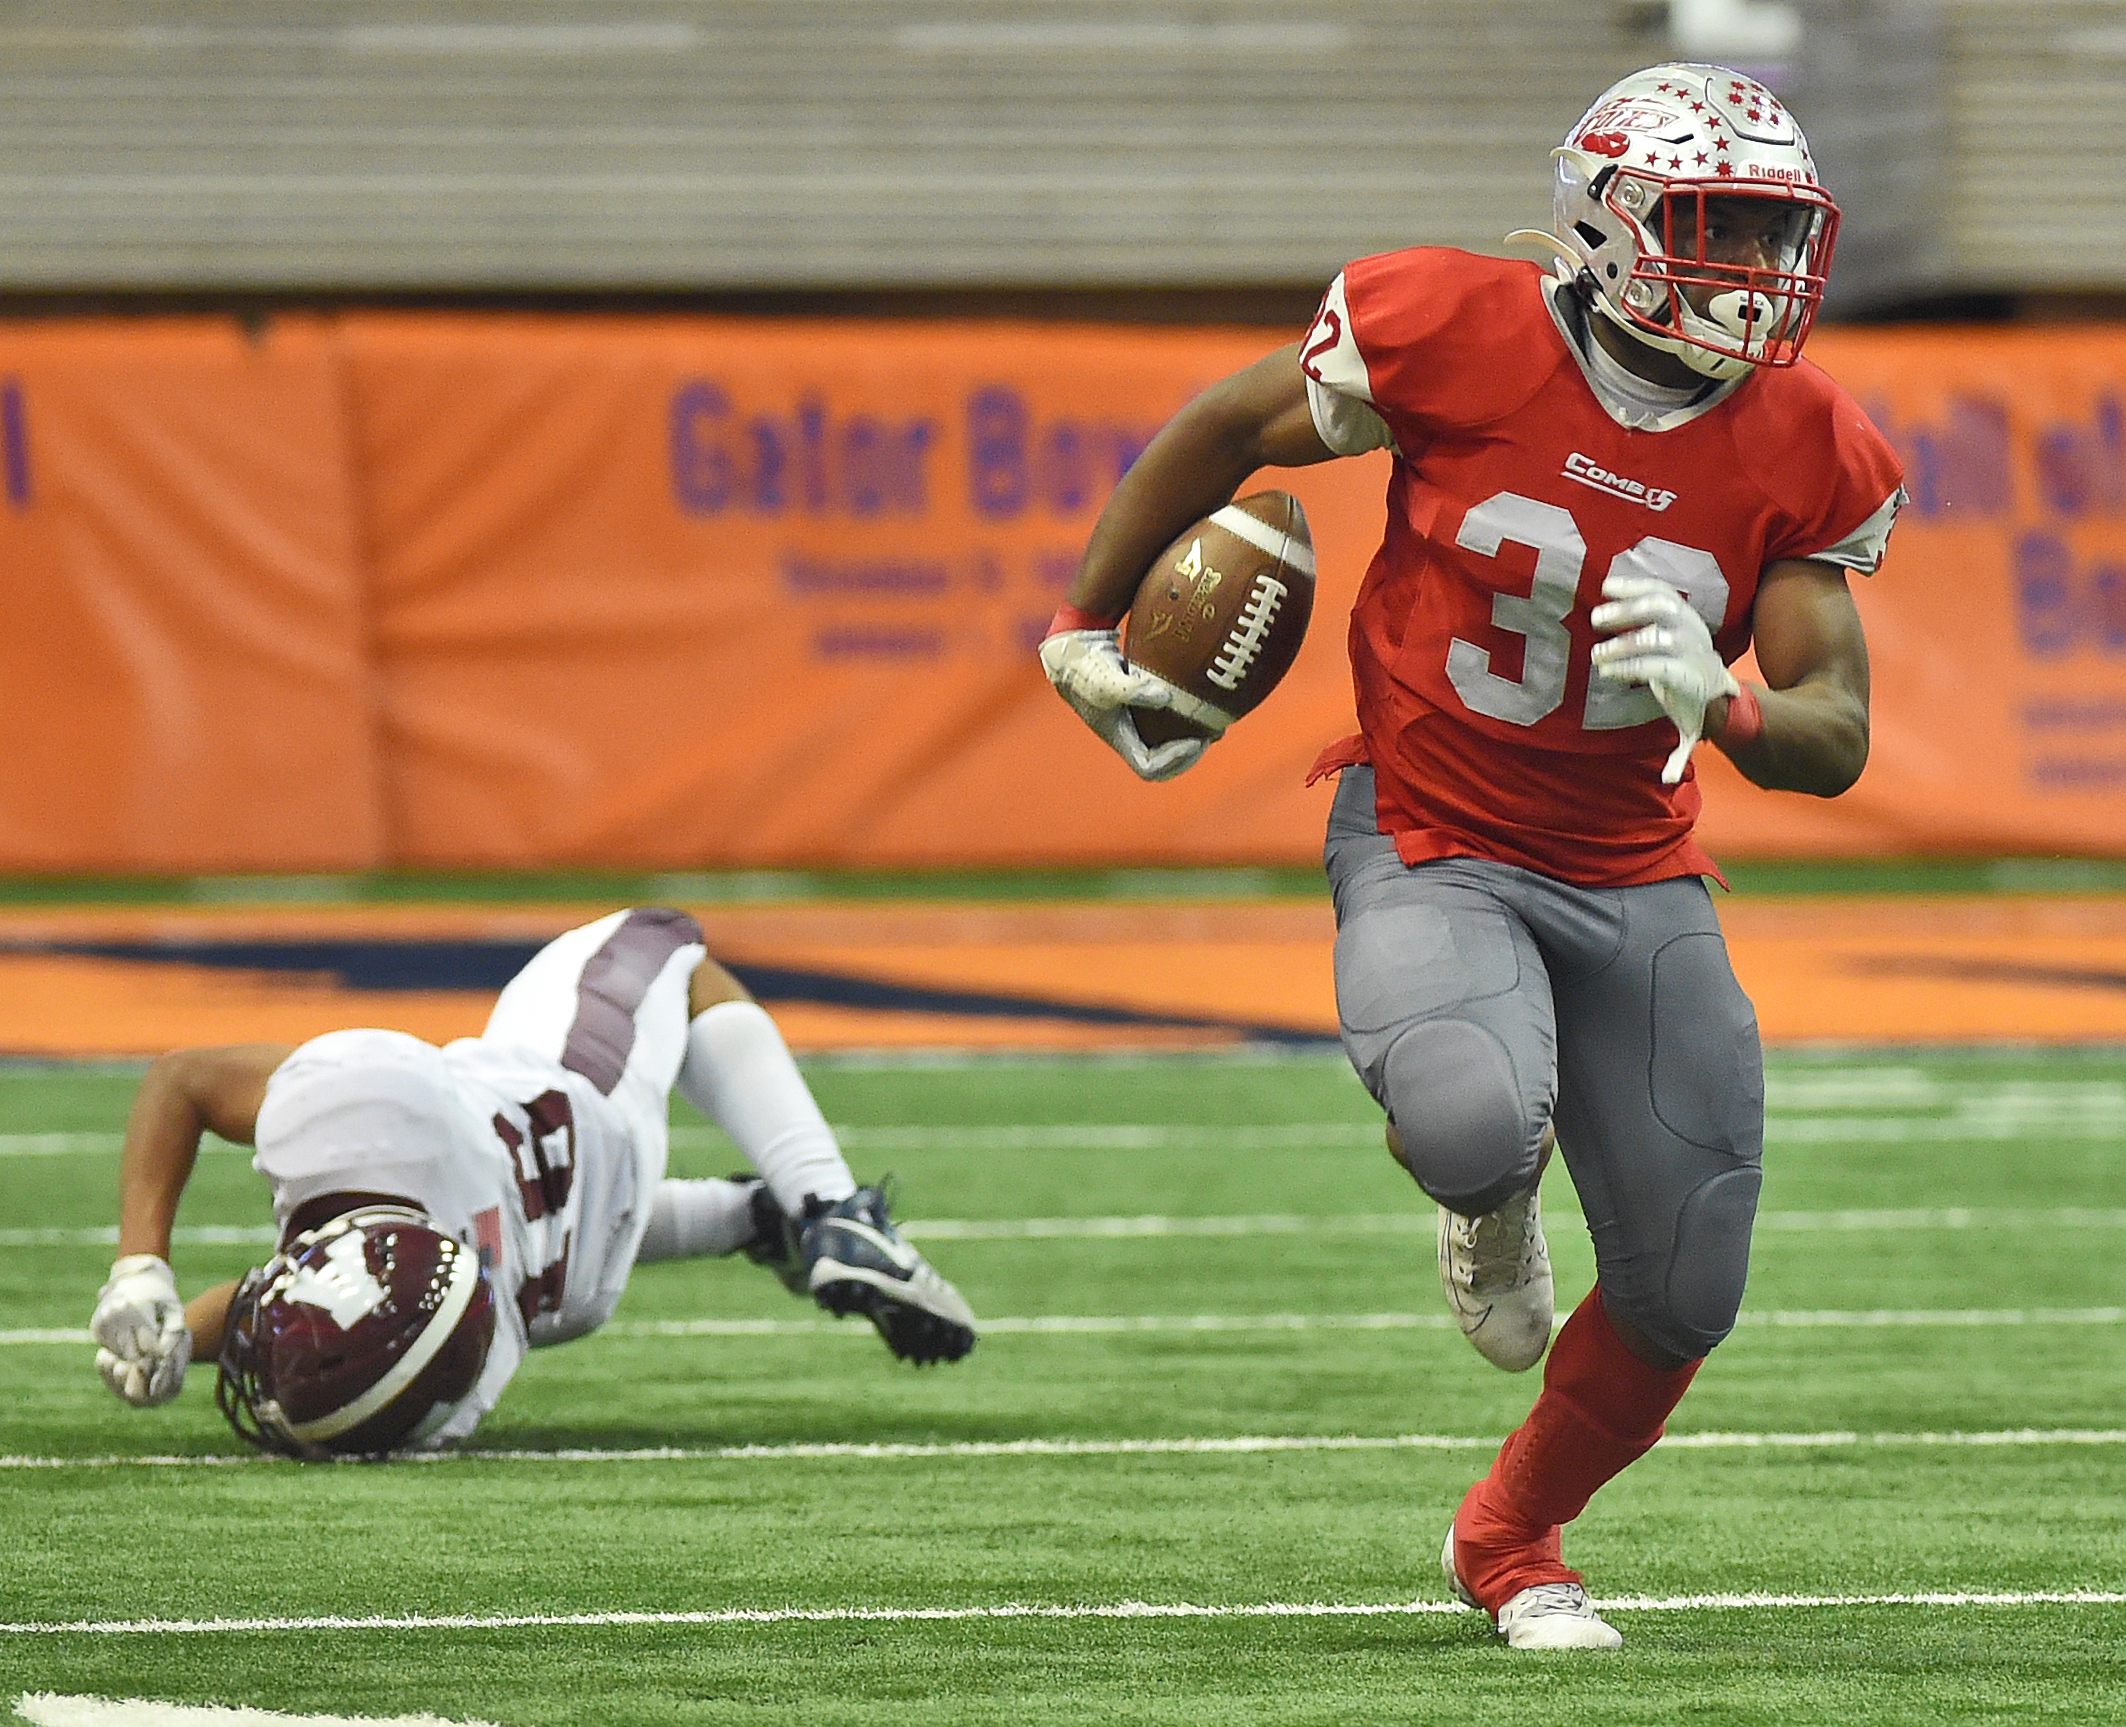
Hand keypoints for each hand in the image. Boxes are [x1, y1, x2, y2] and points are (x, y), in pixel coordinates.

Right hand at [91, 1253, 191, 1406]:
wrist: (137, 1278)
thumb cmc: (161, 1296)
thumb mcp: (174, 1309)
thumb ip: (173, 1332)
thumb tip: (163, 1355)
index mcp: (137, 1307)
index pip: (149, 1346)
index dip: (160, 1349)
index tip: (166, 1345)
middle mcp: (116, 1314)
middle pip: (132, 1353)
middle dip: (146, 1354)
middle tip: (156, 1346)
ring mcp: (103, 1321)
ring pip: (120, 1354)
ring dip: (134, 1353)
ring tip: (146, 1339)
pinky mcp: (96, 1328)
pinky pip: (111, 1350)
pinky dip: (122, 1350)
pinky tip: (133, 1338)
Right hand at [1038, 626, 1210, 780]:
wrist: (1073, 651)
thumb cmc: (1086, 669)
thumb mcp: (1106, 681)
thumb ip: (1131, 690)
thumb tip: (1164, 697)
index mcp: (1120, 738)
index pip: (1150, 767)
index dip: (1175, 761)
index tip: (1195, 740)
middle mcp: (1129, 735)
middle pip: (1164, 764)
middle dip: (1189, 755)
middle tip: (1211, 735)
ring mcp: (1136, 721)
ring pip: (1169, 743)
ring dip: (1192, 738)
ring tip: (1215, 724)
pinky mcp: (1142, 704)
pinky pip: (1169, 721)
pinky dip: (1187, 717)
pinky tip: (1204, 699)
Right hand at [1589, 573, 1739, 785]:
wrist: (1715, 677)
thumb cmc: (1692, 705)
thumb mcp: (1691, 730)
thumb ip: (1681, 754)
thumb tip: (1668, 780)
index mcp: (1689, 674)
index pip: (1661, 666)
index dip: (1632, 667)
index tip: (1604, 672)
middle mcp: (1690, 644)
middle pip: (1658, 636)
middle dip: (1625, 643)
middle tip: (1594, 652)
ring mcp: (1686, 622)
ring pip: (1659, 606)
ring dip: (1627, 608)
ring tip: (1596, 617)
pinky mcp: (1677, 606)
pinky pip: (1657, 589)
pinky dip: (1633, 585)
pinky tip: (1606, 586)